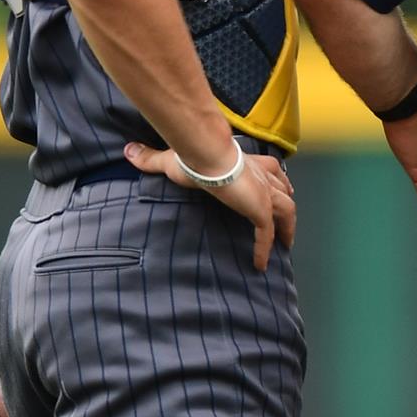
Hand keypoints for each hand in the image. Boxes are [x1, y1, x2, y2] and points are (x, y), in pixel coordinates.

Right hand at [126, 141, 296, 270]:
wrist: (204, 156)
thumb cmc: (191, 155)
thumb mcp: (170, 159)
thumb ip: (151, 158)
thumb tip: (128, 151)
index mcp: (247, 163)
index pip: (269, 169)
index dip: (276, 179)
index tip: (281, 188)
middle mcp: (261, 177)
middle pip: (283, 191)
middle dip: (287, 204)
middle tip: (287, 220)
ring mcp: (264, 194)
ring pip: (287, 212)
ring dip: (288, 227)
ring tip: (285, 245)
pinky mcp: (261, 210)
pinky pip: (267, 235)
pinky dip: (264, 249)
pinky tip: (260, 265)